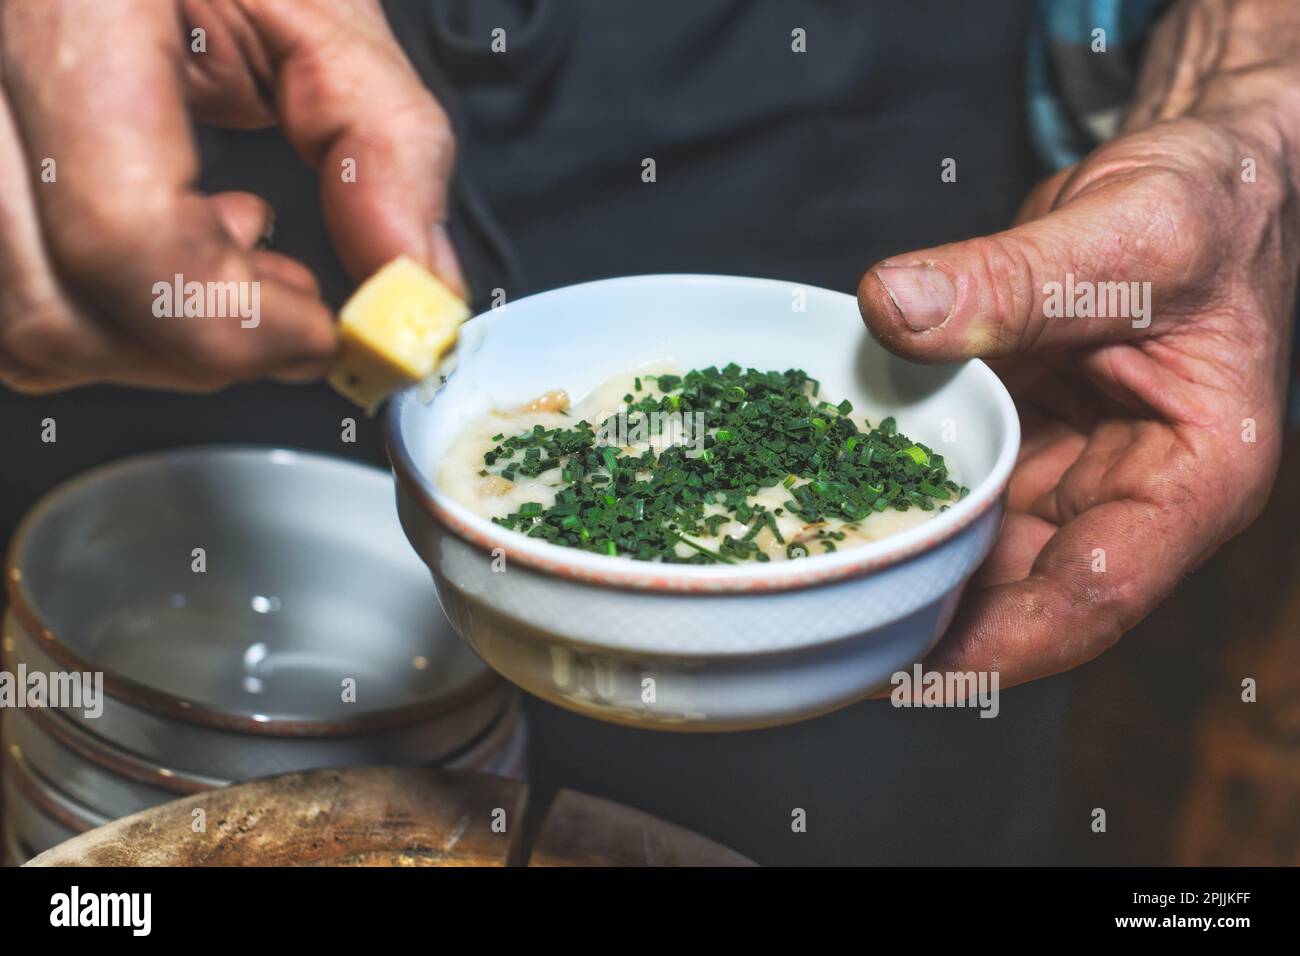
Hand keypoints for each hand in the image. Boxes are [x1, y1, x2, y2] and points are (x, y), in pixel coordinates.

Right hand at [0, 0, 462, 392]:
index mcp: (70, 8)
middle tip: (299, 315)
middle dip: (206, 348)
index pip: (124, 235)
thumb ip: (385, 145)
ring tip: (241, 263)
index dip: (241, 321)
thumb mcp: (320, 10)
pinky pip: (9, 297)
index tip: (326, 332)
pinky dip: (101, 316)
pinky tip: (175, 245)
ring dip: (151, 342)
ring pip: (21, 325)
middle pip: (58, 309)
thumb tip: (419, 286)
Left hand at [858, 0, 1299, 689]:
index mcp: (1192, 480)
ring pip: (979, 548)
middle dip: (926, 623)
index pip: (1093, 594)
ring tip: (806, 585)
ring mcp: (1071, 471)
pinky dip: (897, 493)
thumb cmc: (1209, 208)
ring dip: (904, 564)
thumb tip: (893, 306)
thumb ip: (1015, 277)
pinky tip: (825, 502)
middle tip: (820, 635)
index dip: (994, 644)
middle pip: (1022, 593)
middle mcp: (1129, 496)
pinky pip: (956, 482)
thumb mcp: (1129, 233)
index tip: (898, 669)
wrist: (1199, 176)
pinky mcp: (1024, 438)